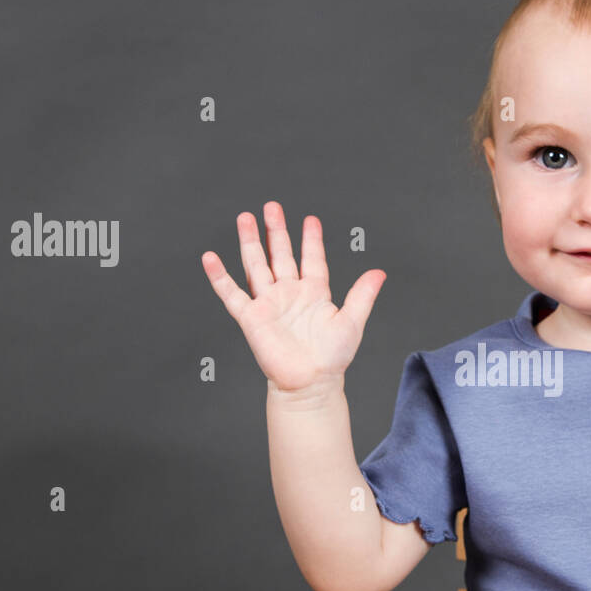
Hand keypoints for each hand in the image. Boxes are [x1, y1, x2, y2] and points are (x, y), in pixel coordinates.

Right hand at [201, 202, 385, 393]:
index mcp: (314, 293)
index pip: (311, 259)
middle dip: (276, 230)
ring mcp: (268, 304)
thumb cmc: (332, 358)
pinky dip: (220, 277)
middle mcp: (289, 294)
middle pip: (280, 255)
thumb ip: (363, 294)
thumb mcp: (352, 321)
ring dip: (250, 242)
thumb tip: (380, 272)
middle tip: (272, 206)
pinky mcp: (251, 318)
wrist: (310, 383)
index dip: (311, 240)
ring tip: (245, 218)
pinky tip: (210, 258)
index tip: (310, 219)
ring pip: (256, 265)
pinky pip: (231, 294)